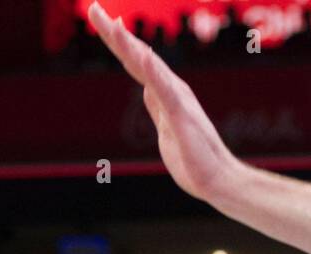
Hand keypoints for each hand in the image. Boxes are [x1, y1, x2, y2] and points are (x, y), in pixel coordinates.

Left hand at [87, 1, 242, 203]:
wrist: (218, 181)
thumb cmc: (194, 159)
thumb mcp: (166, 129)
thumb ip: (157, 107)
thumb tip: (146, 90)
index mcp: (165, 93)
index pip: (135, 62)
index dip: (116, 41)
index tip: (99, 18)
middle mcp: (171, 90)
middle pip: (137, 56)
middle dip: (113, 32)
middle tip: (92, 8)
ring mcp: (177, 101)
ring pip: (149, 67)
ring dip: (130, 45)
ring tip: (113, 23)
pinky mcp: (181, 117)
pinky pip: (164, 91)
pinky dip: (154, 71)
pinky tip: (143, 55)